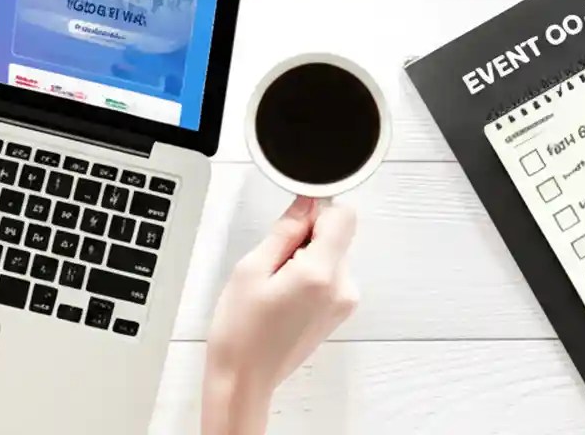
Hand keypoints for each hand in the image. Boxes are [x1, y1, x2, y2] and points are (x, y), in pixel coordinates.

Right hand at [202, 196, 358, 434]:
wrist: (245, 381)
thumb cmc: (240, 333)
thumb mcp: (251, 269)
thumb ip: (284, 231)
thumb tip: (305, 204)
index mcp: (319, 274)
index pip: (343, 216)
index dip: (316, 211)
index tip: (293, 221)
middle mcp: (341, 288)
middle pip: (337, 235)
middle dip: (306, 238)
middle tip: (273, 264)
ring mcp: (344, 303)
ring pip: (332, 254)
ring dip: (307, 258)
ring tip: (276, 285)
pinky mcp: (339, 311)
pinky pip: (331, 275)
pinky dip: (311, 276)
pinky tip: (285, 296)